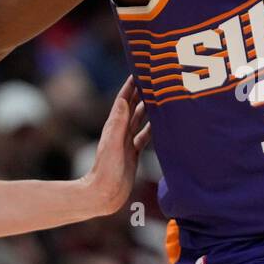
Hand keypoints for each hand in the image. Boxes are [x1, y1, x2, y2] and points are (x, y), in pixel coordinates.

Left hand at [83, 76, 151, 215]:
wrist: (102, 195)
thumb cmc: (105, 172)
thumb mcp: (111, 145)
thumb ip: (117, 124)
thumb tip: (122, 100)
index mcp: (115, 126)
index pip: (125, 99)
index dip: (132, 84)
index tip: (140, 68)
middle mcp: (121, 131)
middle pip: (134, 106)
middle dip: (143, 91)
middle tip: (155, 77)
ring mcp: (127, 142)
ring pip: (141, 119)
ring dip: (150, 107)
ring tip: (161, 96)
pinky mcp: (133, 153)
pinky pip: (145, 136)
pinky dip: (153, 127)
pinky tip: (161, 124)